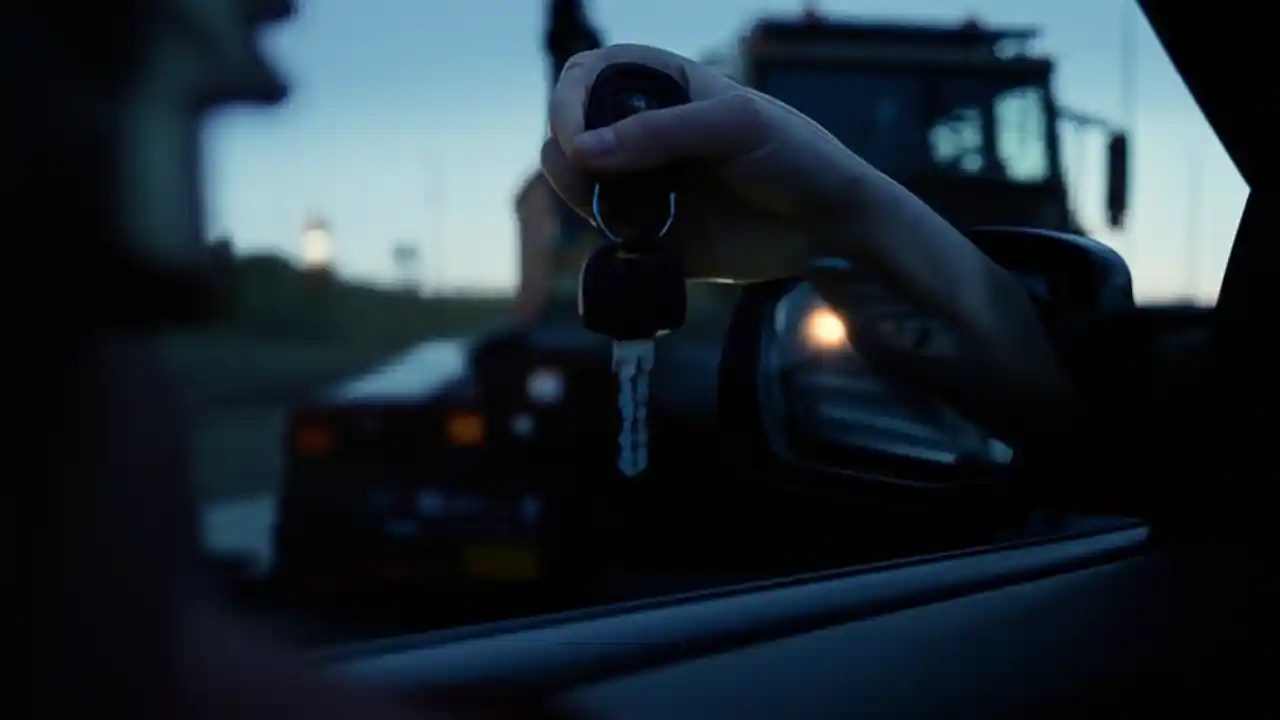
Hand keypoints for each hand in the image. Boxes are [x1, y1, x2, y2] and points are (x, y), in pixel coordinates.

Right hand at [542, 43, 880, 281]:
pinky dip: (608, 237)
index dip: (568, 103)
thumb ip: (660, 132)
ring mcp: (645, 186)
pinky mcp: (653, 237)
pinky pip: (607, 238)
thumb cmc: (797, 156)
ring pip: (576, 185)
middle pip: (569, 133)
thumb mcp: (736, 125)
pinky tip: (640, 237)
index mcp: (663, 88)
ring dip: (579, 195)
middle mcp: (644, 135)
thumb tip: (584, 151)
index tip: (577, 138)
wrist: (830, 226)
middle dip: (568, 153)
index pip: (586, 78)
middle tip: (599, 177)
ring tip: (620, 208)